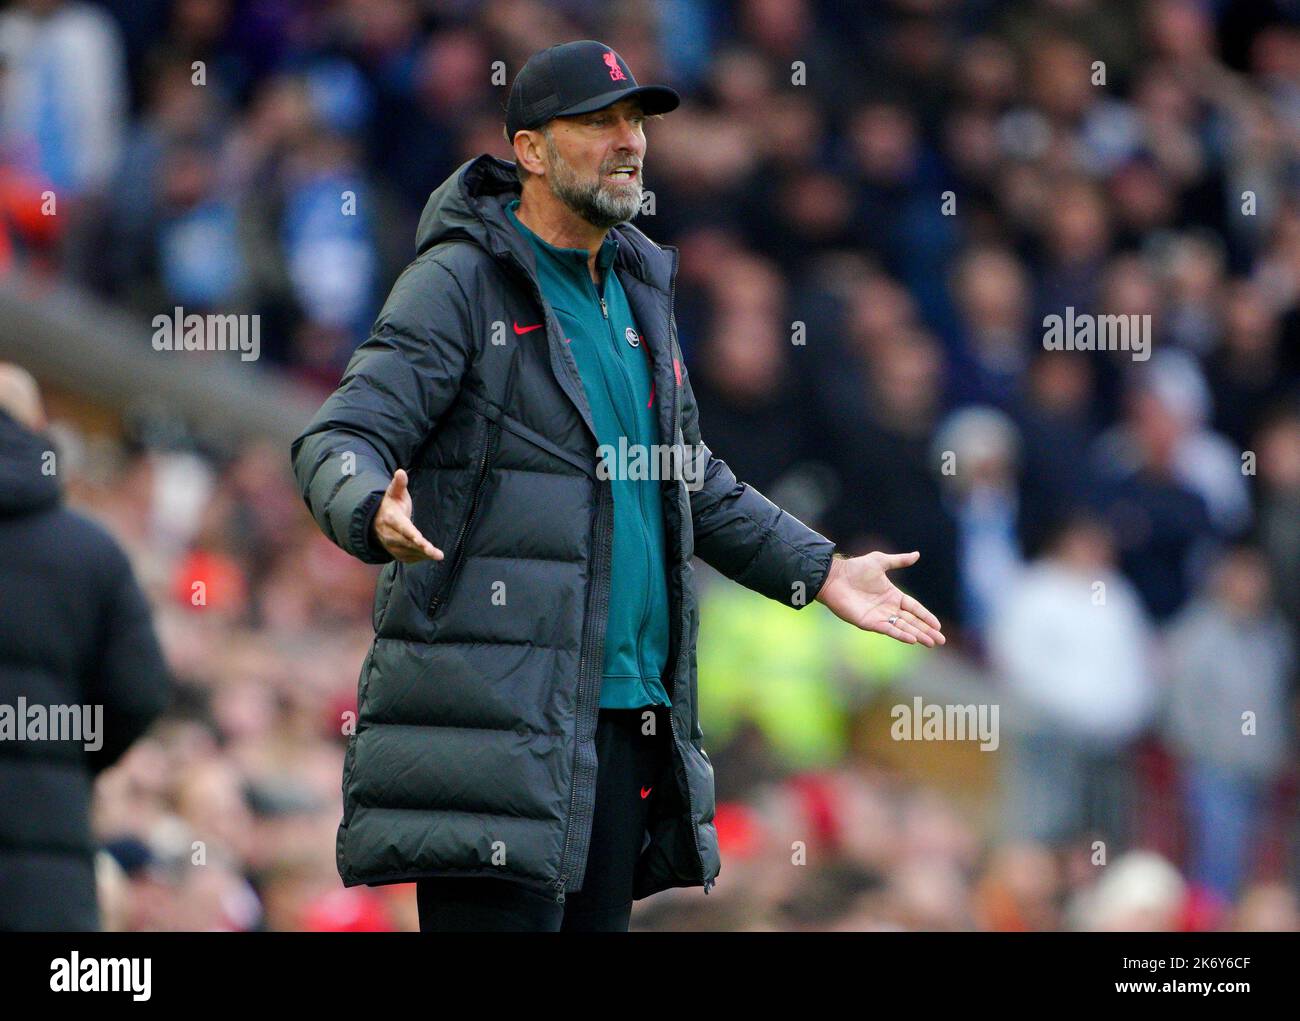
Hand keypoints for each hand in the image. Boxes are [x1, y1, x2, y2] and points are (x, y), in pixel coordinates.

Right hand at [373, 469, 443, 563]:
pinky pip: (408, 558)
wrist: (375, 521)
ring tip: (438, 555)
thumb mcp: (393, 492)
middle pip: (407, 543)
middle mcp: (389, 535)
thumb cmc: (391, 504)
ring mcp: (391, 546)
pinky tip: (431, 556)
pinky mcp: (395, 554)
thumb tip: (400, 472)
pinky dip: (419, 558)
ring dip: (423, 555)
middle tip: (438, 555)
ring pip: (408, 553)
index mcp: (391, 519)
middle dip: (422, 549)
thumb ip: (399, 484)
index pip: (403, 528)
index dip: (412, 535)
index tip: (421, 541)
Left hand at [814, 551, 945, 646]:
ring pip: (903, 627)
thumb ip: (899, 560)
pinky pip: (888, 630)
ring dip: (918, 635)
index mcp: (892, 595)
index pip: (914, 608)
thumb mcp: (880, 561)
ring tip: (931, 642)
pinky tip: (913, 639)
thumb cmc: (855, 568)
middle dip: (926, 630)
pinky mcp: (869, 622)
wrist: (835, 577)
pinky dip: (900, 635)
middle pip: (911, 621)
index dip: (926, 616)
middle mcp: (888, 608)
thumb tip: (917, 554)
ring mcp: (879, 616)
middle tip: (940, 640)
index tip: (938, 625)